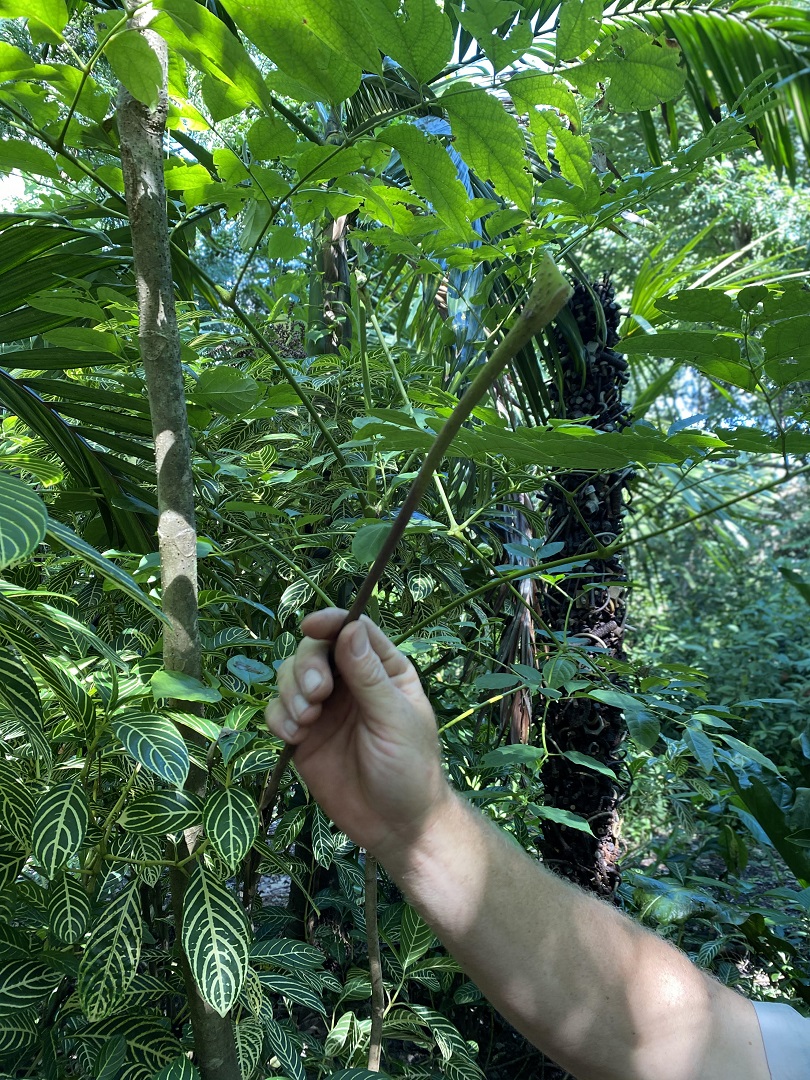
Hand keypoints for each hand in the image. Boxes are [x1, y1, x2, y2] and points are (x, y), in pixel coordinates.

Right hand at [264, 609, 449, 858]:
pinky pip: (278, 711)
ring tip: (306, 721)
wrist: (394, 826)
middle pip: (314, 650)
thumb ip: (370, 676)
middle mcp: (351, 683)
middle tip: (316, 695)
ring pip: (290, 677)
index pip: (353, 631)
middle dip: (307, 666)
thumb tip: (350, 628)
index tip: (311, 626)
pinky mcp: (303, 735)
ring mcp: (324, 708)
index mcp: (383, 670)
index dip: (330, 623)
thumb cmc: (410, 769)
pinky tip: (295, 736)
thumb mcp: (394, 720)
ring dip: (290, 693)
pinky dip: (279, 718)